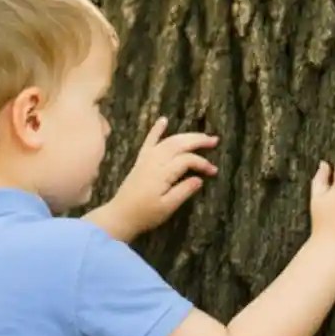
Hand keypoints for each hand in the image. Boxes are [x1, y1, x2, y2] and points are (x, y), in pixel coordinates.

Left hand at [85, 117, 218, 241]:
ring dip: (185, 136)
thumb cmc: (145, 214)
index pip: (187, 160)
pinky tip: (163, 119)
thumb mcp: (167, 207)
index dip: (202, 163)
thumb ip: (184, 191)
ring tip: (202, 135)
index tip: (213, 172)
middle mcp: (154, 161)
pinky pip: (149, 141)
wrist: (120, 215)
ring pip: (168, 141)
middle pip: (178, 144)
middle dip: (197, 141)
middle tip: (214, 140)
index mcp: (162, 173)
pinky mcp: (141, 161)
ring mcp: (146, 159)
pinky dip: (156, 130)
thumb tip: (199, 179)